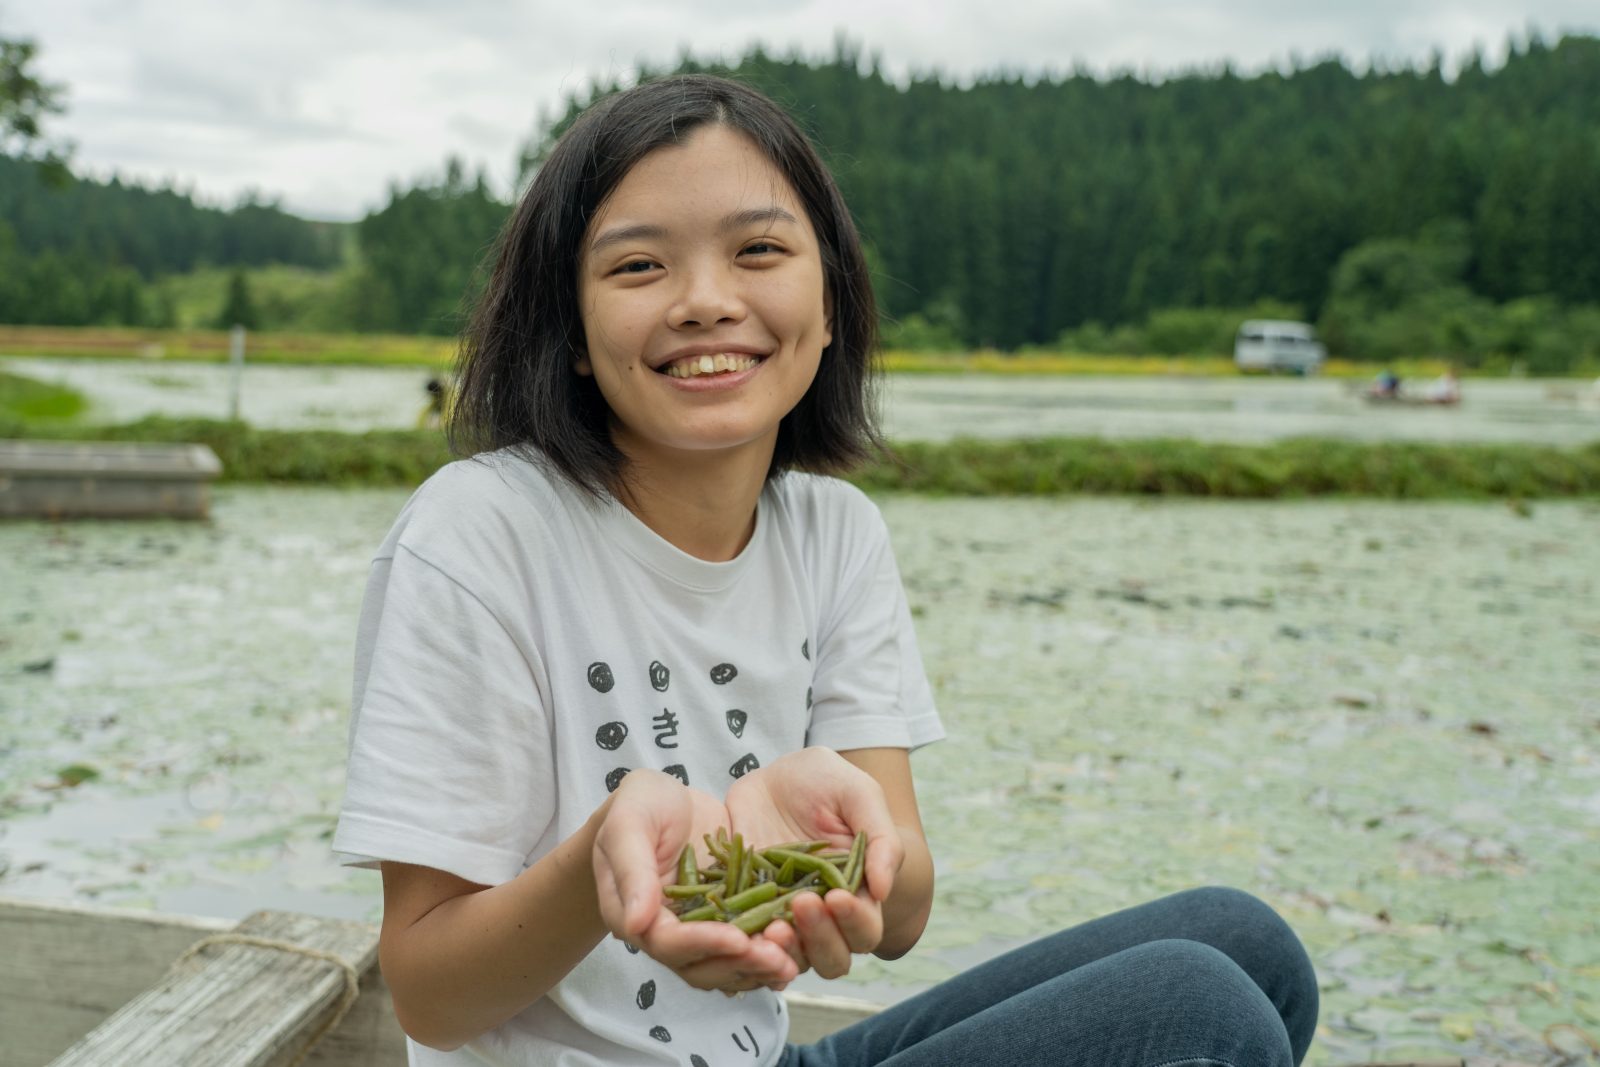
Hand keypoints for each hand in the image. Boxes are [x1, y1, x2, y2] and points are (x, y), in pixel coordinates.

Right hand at [592, 770, 796, 992]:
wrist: (663, 800)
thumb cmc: (640, 805)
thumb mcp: (630, 824)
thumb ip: (633, 870)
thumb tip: (636, 924)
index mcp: (634, 915)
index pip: (668, 943)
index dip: (703, 944)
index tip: (738, 939)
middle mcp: (665, 933)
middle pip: (700, 966)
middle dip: (739, 964)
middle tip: (779, 959)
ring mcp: (697, 929)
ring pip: (725, 966)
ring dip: (757, 969)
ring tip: (791, 964)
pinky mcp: (724, 920)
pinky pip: (744, 948)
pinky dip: (767, 953)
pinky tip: (796, 951)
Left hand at [725, 748, 904, 979]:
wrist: (771, 777)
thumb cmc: (824, 782)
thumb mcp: (857, 793)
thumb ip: (879, 839)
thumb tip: (883, 891)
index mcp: (859, 894)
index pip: (865, 929)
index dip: (854, 921)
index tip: (836, 896)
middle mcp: (824, 916)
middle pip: (833, 958)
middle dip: (820, 938)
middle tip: (801, 903)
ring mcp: (784, 918)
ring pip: (793, 961)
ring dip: (785, 951)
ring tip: (771, 926)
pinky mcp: (748, 913)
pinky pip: (750, 947)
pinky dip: (749, 949)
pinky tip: (739, 934)